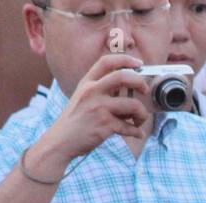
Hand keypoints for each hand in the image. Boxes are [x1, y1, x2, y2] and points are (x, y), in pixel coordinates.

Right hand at [33, 54, 151, 174]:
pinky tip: (137, 133)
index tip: (139, 63)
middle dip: (140, 83)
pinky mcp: (104, 124)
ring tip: (139, 121)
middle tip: (145, 91)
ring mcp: (98, 107)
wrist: (61, 141)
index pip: (106, 62)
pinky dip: (137, 132)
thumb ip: (101, 91)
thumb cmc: (76, 121)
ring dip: (142, 114)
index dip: (125, 60)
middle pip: (123, 77)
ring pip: (133, 104)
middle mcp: (91, 91)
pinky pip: (129, 127)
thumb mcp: (83, 99)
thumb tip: (128, 90)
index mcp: (86, 83)